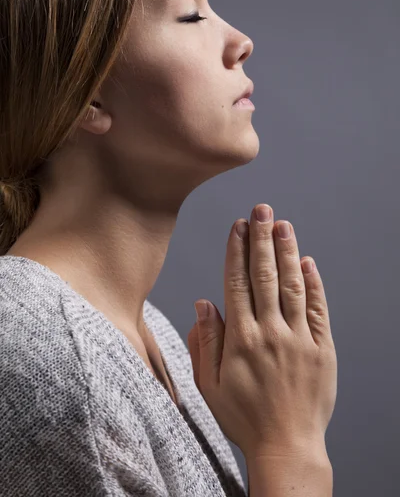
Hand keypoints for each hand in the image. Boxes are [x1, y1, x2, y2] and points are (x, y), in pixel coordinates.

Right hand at [187, 204, 336, 459]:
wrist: (286, 446)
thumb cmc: (243, 418)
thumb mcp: (210, 385)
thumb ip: (205, 342)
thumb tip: (203, 304)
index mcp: (241, 340)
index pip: (237, 283)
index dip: (237, 250)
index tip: (238, 226)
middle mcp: (271, 333)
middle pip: (266, 276)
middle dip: (262, 238)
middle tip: (262, 209)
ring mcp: (299, 339)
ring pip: (293, 286)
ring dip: (287, 252)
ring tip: (283, 224)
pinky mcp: (322, 349)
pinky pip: (318, 310)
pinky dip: (314, 284)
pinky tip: (308, 262)